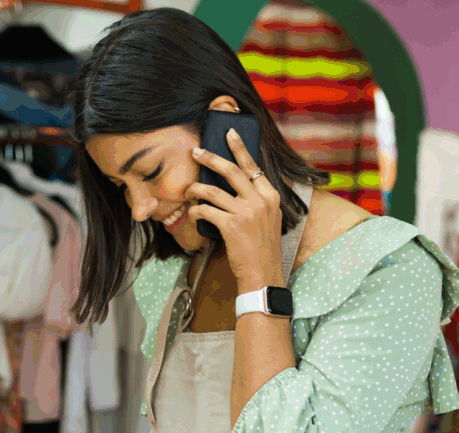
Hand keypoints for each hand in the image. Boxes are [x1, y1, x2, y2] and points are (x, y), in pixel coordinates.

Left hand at [186, 130, 283, 288]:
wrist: (263, 273)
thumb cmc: (262, 248)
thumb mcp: (268, 219)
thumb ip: (257, 200)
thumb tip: (236, 185)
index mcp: (271, 196)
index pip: (253, 166)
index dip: (240, 148)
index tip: (229, 133)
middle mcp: (260, 201)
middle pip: (232, 171)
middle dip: (211, 158)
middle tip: (196, 151)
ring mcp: (246, 213)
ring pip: (214, 191)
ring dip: (196, 188)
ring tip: (188, 189)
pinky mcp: (231, 226)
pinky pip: (206, 210)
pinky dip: (196, 210)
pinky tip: (193, 213)